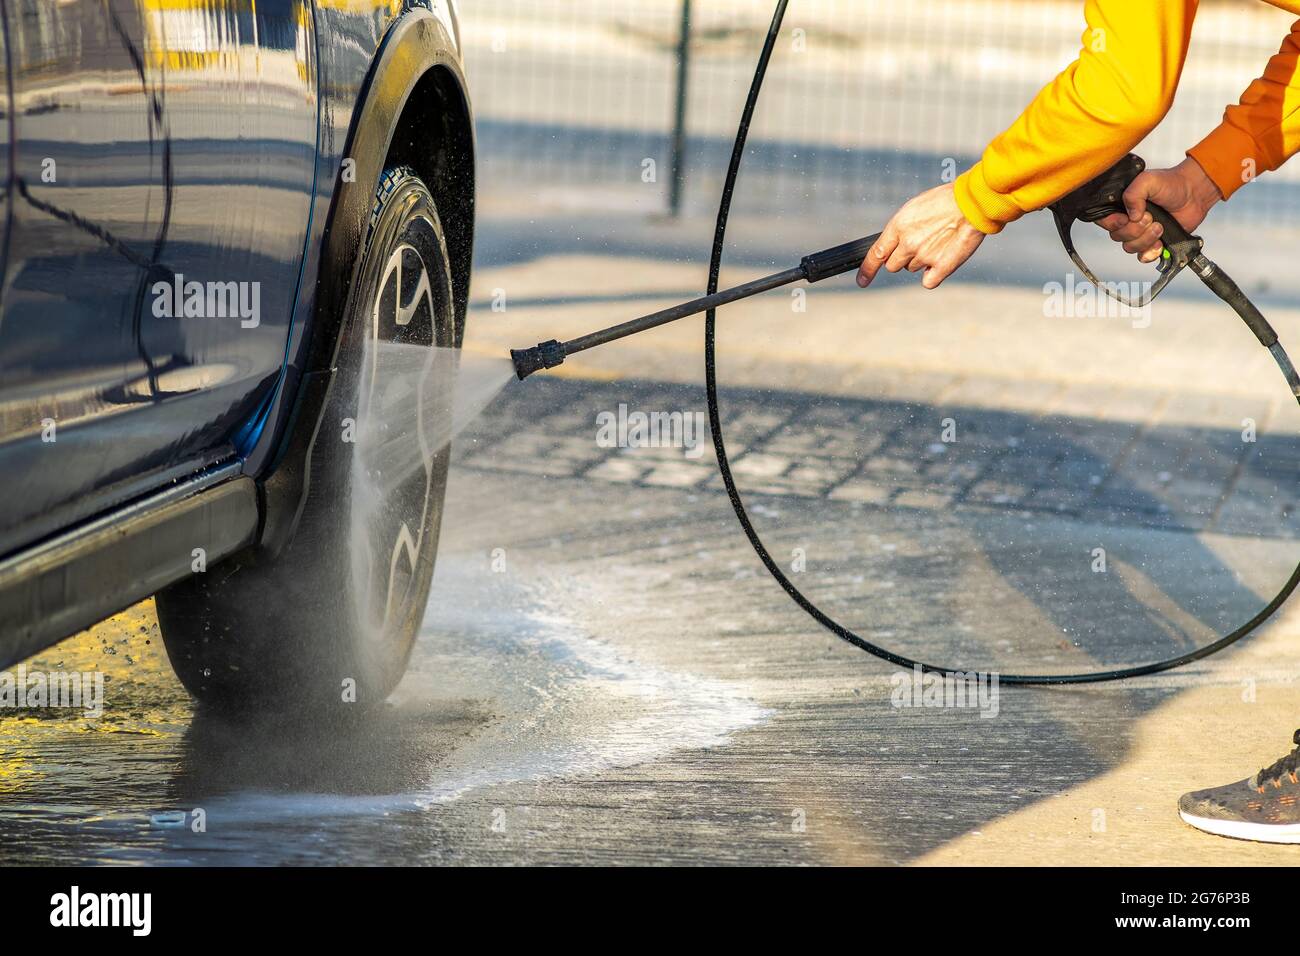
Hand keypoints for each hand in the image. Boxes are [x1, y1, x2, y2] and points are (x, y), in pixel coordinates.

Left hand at [857, 183, 985, 289]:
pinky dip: (932, 275)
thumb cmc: (945, 201)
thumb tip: (893, 245)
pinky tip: (941, 261)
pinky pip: (928, 282)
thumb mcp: (914, 208)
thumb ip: (901, 228)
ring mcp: (924, 256)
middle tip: (918, 244)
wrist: (973, 203)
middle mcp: (908, 243)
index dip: (867, 270)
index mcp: (898, 226)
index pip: (876, 254)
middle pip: (893, 265)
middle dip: (900, 258)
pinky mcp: (941, 267)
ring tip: (937, 242)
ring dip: (920, 261)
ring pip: (911, 269)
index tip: (862, 281)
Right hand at [1095, 157, 1221, 262]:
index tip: (1126, 218)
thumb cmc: (1172, 183)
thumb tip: (1131, 215)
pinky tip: (1159, 243)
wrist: (1194, 193)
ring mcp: (1140, 233)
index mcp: (1122, 205)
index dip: (1113, 223)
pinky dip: (1151, 252)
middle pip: (1117, 236)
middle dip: (1136, 230)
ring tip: (1160, 226)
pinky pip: (1142, 256)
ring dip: (1146, 239)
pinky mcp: (1153, 242)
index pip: (1104, 221)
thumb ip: (1133, 194)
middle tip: (1151, 217)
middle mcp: (1128, 220)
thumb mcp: (1148, 180)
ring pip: (1130, 247)